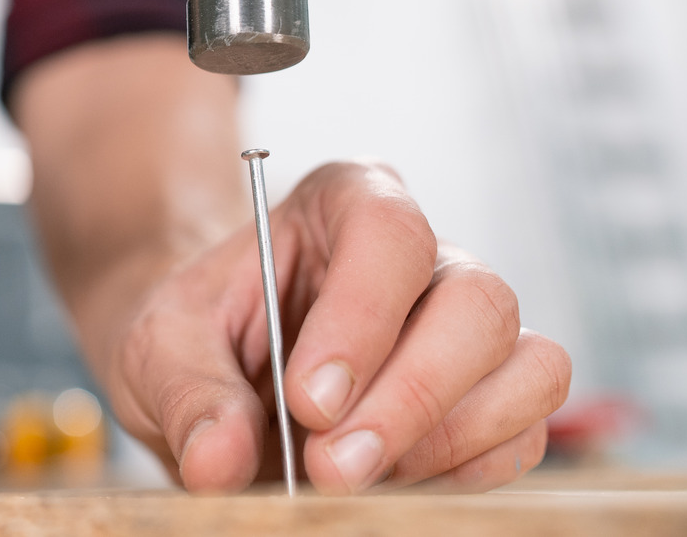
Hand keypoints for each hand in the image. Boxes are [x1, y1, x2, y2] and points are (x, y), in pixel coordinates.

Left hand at [104, 160, 570, 493]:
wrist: (216, 374)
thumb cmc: (197, 337)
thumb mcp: (158, 347)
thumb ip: (188, 392)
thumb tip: (219, 461)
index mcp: (345, 202)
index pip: (389, 234)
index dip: (361, 320)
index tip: (309, 401)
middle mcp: (427, 255)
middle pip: (478, 302)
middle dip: (412, 397)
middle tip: (331, 467)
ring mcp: (470, 328)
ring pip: (528, 368)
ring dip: (448, 440)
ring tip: (355, 478)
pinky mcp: (490, 399)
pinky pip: (523, 434)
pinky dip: (466, 472)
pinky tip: (391, 484)